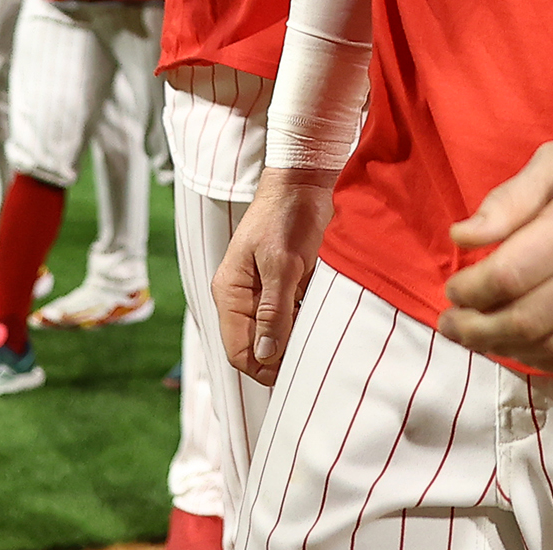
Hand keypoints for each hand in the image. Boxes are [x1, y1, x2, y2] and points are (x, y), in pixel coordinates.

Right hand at [216, 166, 337, 384]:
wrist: (305, 182)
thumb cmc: (288, 216)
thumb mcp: (283, 264)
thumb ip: (273, 310)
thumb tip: (266, 355)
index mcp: (230, 293)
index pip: (239, 351)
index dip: (265, 368)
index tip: (295, 370)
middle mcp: (242, 298)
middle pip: (257, 347)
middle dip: (282, 357)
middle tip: (314, 356)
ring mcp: (263, 293)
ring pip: (276, 335)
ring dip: (296, 339)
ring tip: (320, 336)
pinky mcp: (284, 285)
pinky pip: (292, 317)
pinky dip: (305, 322)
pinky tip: (323, 318)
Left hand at [437, 118, 552, 373]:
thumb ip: (508, 201)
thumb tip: (461, 240)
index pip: (512, 274)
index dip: (471, 292)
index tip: (452, 291)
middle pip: (529, 319)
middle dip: (478, 329)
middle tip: (453, 325)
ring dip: (509, 348)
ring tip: (481, 338)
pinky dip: (552, 360)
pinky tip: (527, 348)